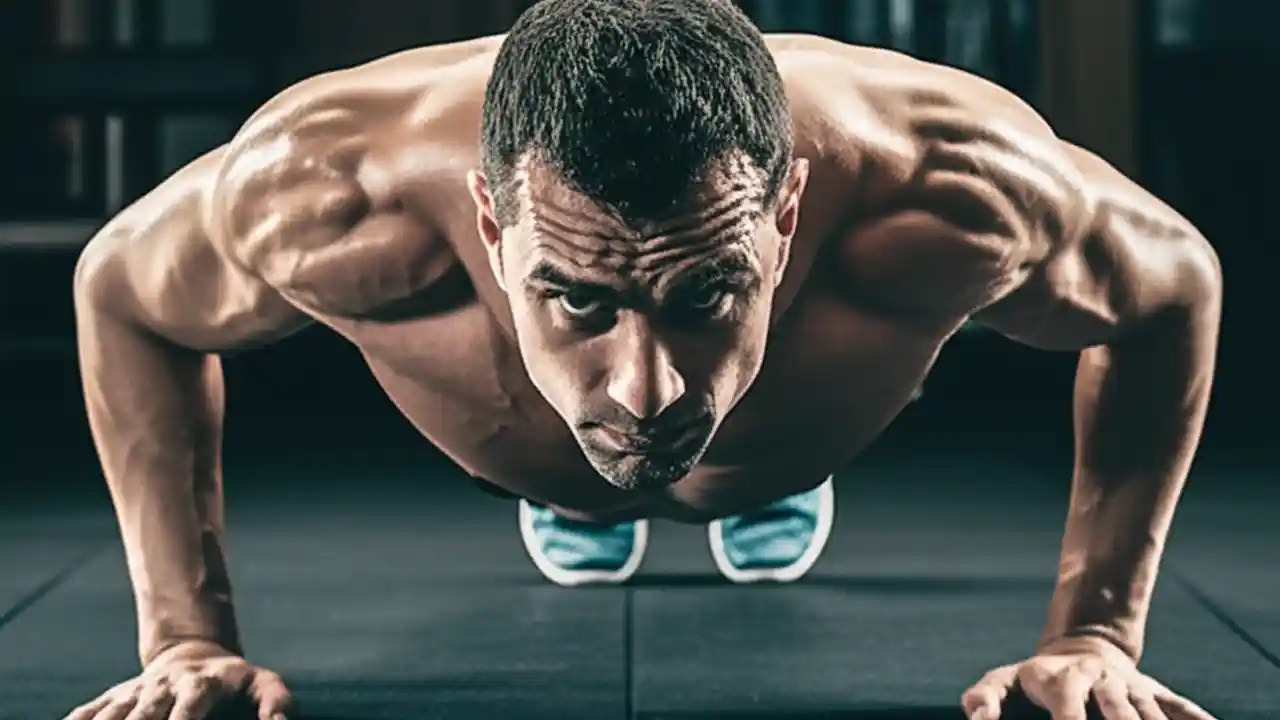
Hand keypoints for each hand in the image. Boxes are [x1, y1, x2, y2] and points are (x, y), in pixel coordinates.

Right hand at [63, 639, 294, 719]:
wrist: (194, 654)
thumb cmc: (236, 683)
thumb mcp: (263, 684)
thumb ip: (276, 702)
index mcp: (202, 683)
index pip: (190, 705)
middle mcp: (164, 687)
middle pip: (145, 713)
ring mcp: (135, 693)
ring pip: (112, 714)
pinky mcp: (114, 699)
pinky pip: (88, 713)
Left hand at [962, 636, 1216, 719]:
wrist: (1081, 646)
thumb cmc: (1035, 676)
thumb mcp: (1004, 680)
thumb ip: (984, 696)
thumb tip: (976, 719)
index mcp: (1064, 678)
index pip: (1068, 704)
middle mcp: (1102, 681)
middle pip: (1119, 708)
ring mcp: (1132, 688)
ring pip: (1151, 712)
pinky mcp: (1154, 694)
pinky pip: (1182, 709)